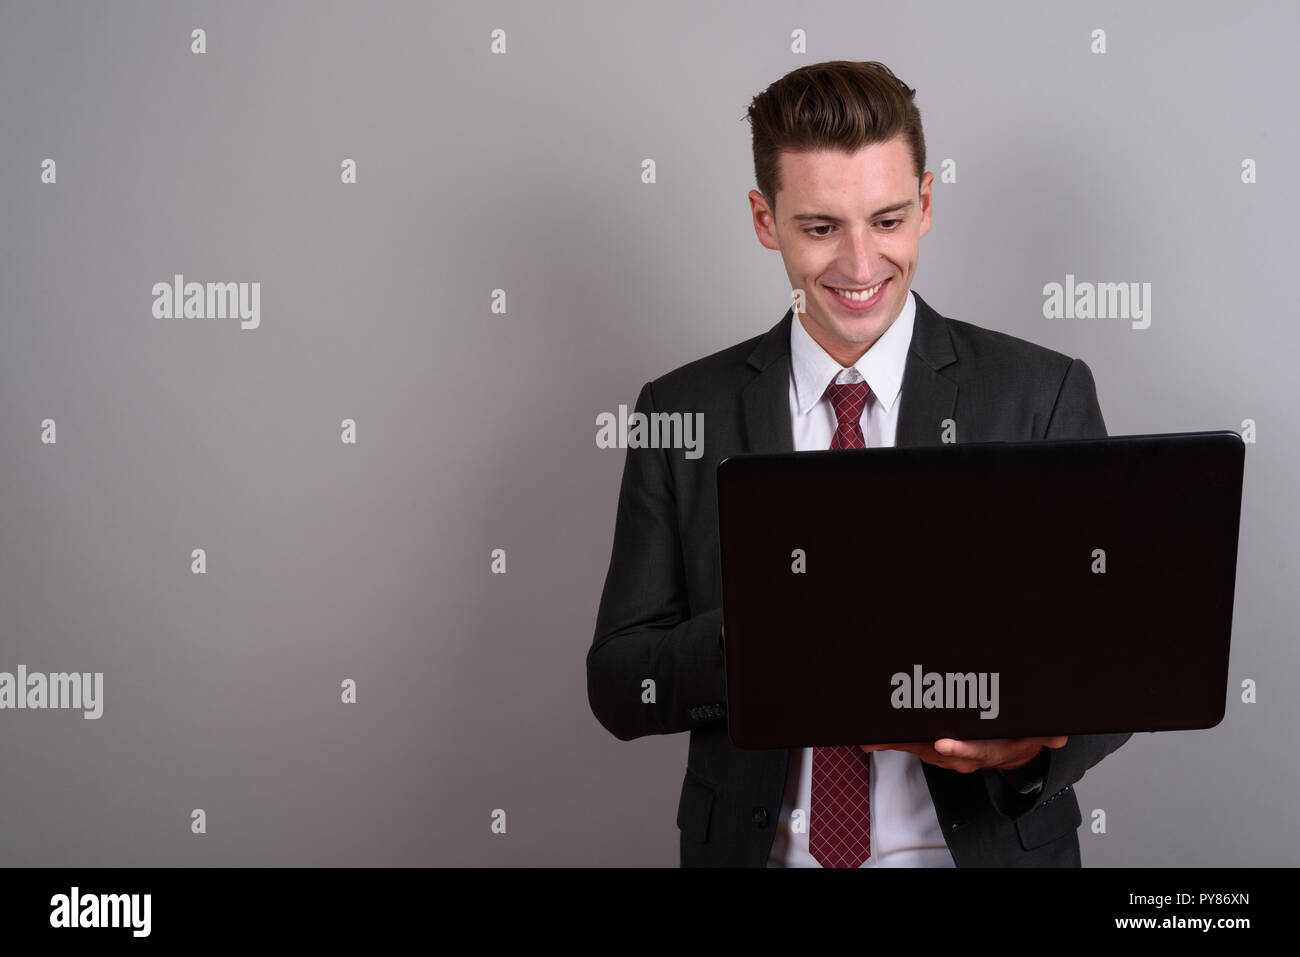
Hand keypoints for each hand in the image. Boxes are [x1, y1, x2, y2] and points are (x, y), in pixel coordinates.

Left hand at [859, 736, 1067, 772]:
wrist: (1010, 752)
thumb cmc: (1016, 737)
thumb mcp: (1034, 735)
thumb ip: (1044, 735)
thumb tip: (1058, 738)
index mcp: (989, 751)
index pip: (974, 750)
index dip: (959, 748)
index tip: (943, 744)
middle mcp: (964, 756)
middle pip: (937, 750)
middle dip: (913, 743)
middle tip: (888, 737)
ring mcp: (947, 754)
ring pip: (920, 748)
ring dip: (897, 742)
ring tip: (874, 736)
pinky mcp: (932, 748)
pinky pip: (910, 744)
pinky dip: (892, 741)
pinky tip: (871, 738)